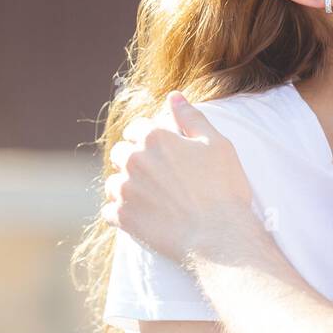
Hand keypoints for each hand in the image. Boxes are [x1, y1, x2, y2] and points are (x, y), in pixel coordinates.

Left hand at [102, 92, 255, 263]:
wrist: (219, 236)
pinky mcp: (123, 218)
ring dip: (126, 186)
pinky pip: (109, 212)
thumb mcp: (217, 144)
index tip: (163, 151)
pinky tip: (142, 217)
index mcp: (154, 138)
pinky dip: (121, 213)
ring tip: (151, 198)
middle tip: (158, 176)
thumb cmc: (223, 189)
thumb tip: (174, 96)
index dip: (149, 137)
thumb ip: (192, 117)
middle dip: (134, 159)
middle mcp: (133, 160)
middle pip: (121, 153)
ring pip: (114, 182)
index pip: (137, 128)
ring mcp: (125, 190)